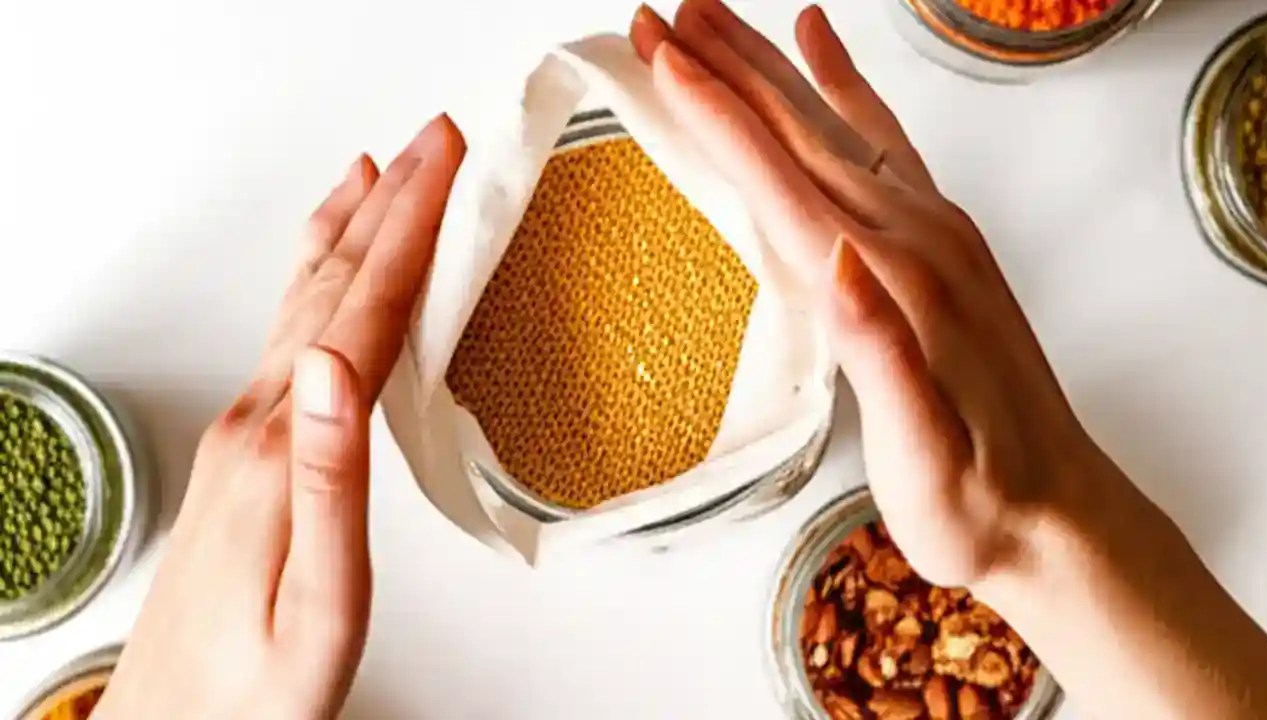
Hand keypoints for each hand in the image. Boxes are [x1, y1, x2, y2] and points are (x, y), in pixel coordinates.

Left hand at [93, 115, 465, 719]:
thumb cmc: (260, 680)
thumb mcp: (319, 598)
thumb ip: (331, 478)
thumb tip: (339, 366)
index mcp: (287, 445)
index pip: (362, 309)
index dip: (408, 228)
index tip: (444, 161)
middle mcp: (260, 421)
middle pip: (331, 285)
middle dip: (388, 204)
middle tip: (431, 142)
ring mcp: (247, 432)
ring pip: (305, 302)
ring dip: (348, 232)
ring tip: (375, 177)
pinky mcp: (249, 451)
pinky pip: (292, 334)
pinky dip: (320, 283)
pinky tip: (327, 283)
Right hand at [629, 1, 1102, 587]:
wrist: (1055, 514)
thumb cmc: (974, 498)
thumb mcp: (920, 454)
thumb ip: (882, 353)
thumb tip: (839, 263)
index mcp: (893, 283)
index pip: (784, 180)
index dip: (718, 115)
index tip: (665, 58)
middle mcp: (917, 240)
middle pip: (803, 132)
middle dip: (728, 68)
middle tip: (664, 16)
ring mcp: (936, 232)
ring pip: (836, 125)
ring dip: (772, 67)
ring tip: (719, 20)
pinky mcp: (944, 242)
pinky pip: (886, 141)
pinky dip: (849, 88)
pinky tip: (824, 52)